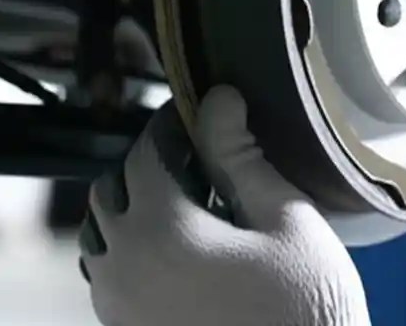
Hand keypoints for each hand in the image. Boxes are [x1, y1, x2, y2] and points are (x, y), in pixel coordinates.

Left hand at [80, 86, 369, 325]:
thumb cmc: (306, 305)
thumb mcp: (287, 220)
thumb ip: (242, 157)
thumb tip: (218, 99)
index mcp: (161, 231)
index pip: (145, 153)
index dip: (171, 125)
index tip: (199, 116)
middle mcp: (124, 268)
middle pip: (110, 190)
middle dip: (146, 166)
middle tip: (196, 161)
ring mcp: (119, 307)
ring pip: (100, 235)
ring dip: (132, 211)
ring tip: (187, 207)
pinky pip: (109, 276)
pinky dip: (132, 251)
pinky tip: (182, 252)